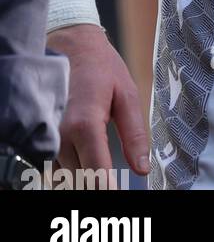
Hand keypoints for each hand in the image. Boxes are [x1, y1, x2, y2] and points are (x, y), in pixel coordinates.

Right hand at [46, 24, 149, 181]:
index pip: (97, 175)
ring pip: (67, 177)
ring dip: (85, 179)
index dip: (110, 191)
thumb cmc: (102, 68)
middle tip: (117, 184)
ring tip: (104, 173)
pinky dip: (72, 170)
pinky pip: (56, 168)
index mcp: (86, 125)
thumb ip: (135, 134)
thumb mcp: (127, 95)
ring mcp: (48, 138)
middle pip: (81, 180)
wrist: (70, 45)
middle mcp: (61, 136)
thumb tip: (143, 169)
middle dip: (99, 185)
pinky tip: (87, 162)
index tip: (121, 196)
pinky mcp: (43, 138)